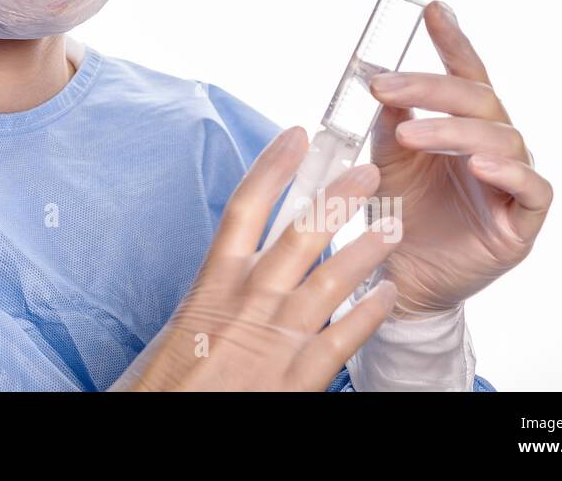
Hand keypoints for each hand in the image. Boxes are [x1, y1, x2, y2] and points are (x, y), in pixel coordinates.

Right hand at [110, 127, 403, 390]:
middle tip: (367, 171)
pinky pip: (345, 338)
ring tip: (392, 227)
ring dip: (365, 249)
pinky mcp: (300, 377)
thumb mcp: (185, 324)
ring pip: (331, 279)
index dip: (273, 167)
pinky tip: (387, 295)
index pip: (246, 208)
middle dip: (337, 198)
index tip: (294, 136)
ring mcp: (278, 336)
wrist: (169, 424)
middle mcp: (250, 300)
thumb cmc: (169, 381)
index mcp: (213, 282)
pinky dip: (369, 314)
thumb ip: (216, 297)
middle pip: (300, 234)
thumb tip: (235, 276)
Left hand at [365, 0, 553, 316]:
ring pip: (501, 139)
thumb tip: (380, 80)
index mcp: (462, 124)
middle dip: (433, 88)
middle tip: (386, 86)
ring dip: (454, 131)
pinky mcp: (523, 221)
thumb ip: (388, 121)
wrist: (402, 274)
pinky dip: (508, 173)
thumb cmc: (399, 211)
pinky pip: (531, 189)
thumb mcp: (385, 160)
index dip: (453, 40)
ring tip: (410, 132)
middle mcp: (493, 145)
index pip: (465, 74)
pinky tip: (478, 166)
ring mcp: (513, 181)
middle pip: (479, 101)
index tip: (433, 8)